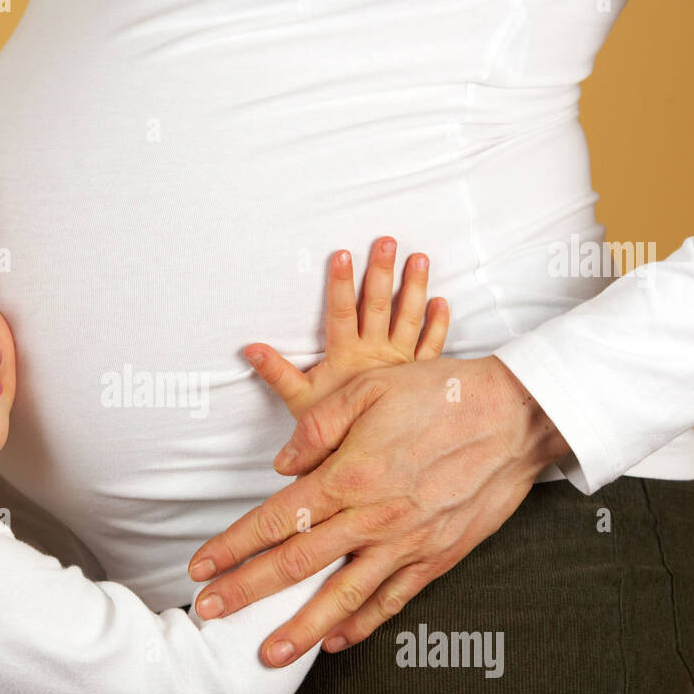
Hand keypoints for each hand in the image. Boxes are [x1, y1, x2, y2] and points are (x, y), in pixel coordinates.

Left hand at [186, 354, 571, 666]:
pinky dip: (362, 624)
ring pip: (342, 597)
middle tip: (210, 612)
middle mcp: (373, 516)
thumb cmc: (442, 394)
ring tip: (267, 654)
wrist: (518, 416)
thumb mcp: (369, 388)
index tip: (202, 565)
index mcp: (349, 474)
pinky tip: (335, 641)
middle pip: (296, 564)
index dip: (234, 545)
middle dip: (246, 592)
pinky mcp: (437, 557)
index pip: (276, 519)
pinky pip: (392, 600)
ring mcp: (406, 543)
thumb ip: (317, 426)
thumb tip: (280, 466)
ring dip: (299, 629)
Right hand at [243, 237, 448, 419]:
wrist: (361, 452)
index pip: (341, 312)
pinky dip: (438, 324)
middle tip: (388, 242)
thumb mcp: (298, 400)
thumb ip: (276, 373)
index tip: (342, 255)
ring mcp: (400, 362)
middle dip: (382, 273)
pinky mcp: (417, 374)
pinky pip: (432, 345)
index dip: (341, 283)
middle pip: (378, 306)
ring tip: (420, 258)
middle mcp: (375, 354)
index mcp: (346, 356)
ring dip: (414, 287)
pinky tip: (442, 301)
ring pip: (408, 318)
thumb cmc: (330, 426)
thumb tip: (251, 349)